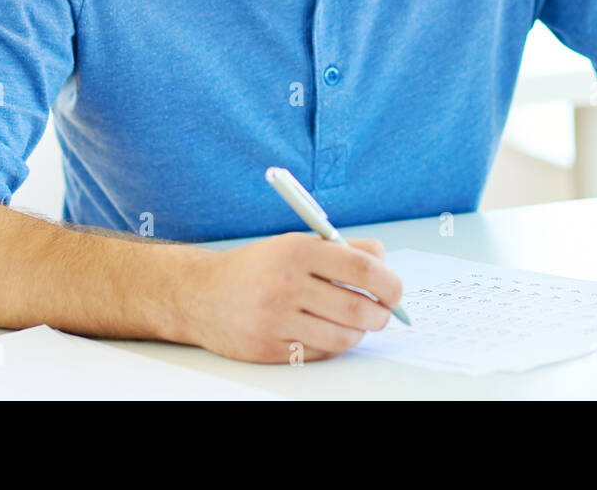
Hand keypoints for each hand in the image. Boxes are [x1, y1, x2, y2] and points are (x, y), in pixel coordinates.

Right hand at [182, 232, 402, 362]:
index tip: (395, 291)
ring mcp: (275, 320)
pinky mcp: (268, 349)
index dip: (389, 283)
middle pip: (357, 308)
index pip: (362, 269)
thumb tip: (386, 266)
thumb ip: (343, 250)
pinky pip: (320, 353)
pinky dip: (333, 344)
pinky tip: (326, 331)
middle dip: (381, 314)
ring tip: (356, 323)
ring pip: (343, 336)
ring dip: (359, 332)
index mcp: (297, 251)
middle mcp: (285, 284)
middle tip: (382, 313)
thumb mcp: (296, 244)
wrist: (201, 294)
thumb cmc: (259, 267)